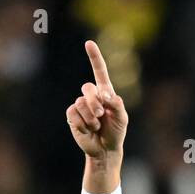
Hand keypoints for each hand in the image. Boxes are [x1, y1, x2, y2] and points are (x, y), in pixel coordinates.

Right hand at [66, 40, 128, 158]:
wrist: (105, 150)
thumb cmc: (115, 133)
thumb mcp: (122, 120)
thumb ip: (117, 106)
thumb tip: (108, 96)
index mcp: (105, 93)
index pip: (99, 72)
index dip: (94, 58)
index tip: (89, 43)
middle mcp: (92, 96)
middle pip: (87, 89)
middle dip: (94, 103)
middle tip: (101, 115)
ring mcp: (81, 105)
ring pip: (80, 103)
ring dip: (90, 118)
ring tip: (96, 127)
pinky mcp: (72, 115)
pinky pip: (73, 113)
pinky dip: (82, 124)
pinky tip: (87, 130)